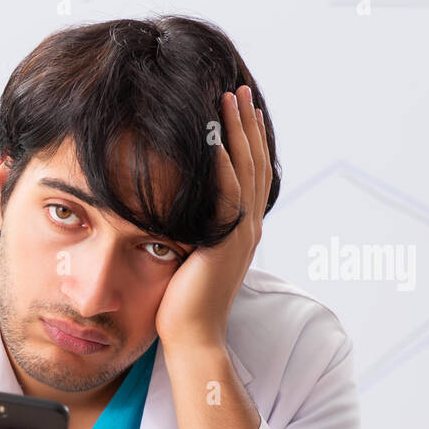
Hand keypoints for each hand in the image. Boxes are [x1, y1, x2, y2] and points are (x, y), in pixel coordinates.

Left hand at [154, 85, 271, 350]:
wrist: (192, 337)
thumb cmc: (182, 305)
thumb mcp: (190, 258)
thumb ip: (191, 231)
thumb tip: (175, 211)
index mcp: (241, 230)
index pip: (248, 174)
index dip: (246, 140)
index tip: (238, 110)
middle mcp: (247, 227)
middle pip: (252, 163)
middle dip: (246, 124)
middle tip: (238, 90)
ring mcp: (240, 234)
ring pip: (244, 171)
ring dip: (237, 133)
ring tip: (229, 99)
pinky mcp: (225, 242)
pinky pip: (227, 195)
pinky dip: (221, 165)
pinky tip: (213, 139)